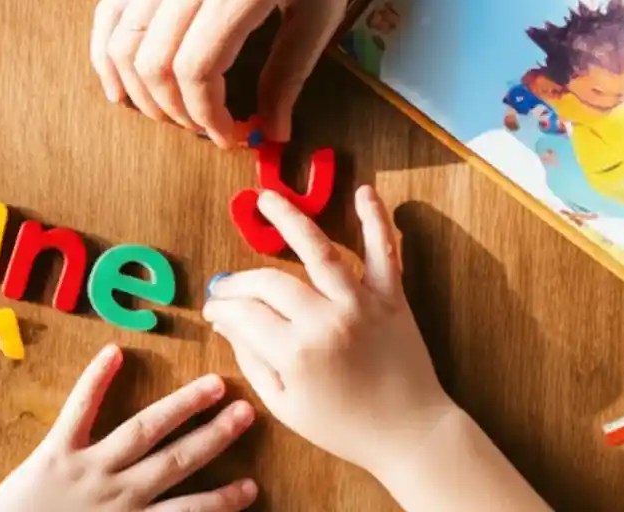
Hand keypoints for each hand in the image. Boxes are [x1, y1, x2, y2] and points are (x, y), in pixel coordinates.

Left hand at [0, 345, 257, 511]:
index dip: (221, 500)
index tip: (252, 486)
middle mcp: (118, 496)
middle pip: (177, 462)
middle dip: (215, 437)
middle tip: (248, 411)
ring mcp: (88, 471)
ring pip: (144, 434)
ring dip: (182, 408)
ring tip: (213, 384)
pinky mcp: (53, 455)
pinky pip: (78, 412)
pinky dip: (96, 381)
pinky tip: (115, 352)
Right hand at [203, 188, 547, 509]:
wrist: (410, 433)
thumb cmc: (344, 427)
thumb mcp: (284, 406)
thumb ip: (252, 362)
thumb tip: (227, 325)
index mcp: (296, 353)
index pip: (244, 314)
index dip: (222, 308)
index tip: (213, 308)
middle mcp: (325, 321)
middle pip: (269, 282)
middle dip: (239, 281)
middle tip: (226, 285)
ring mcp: (360, 304)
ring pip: (319, 251)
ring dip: (290, 219)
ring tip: (267, 199)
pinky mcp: (391, 297)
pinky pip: (383, 253)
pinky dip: (376, 220)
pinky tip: (364, 192)